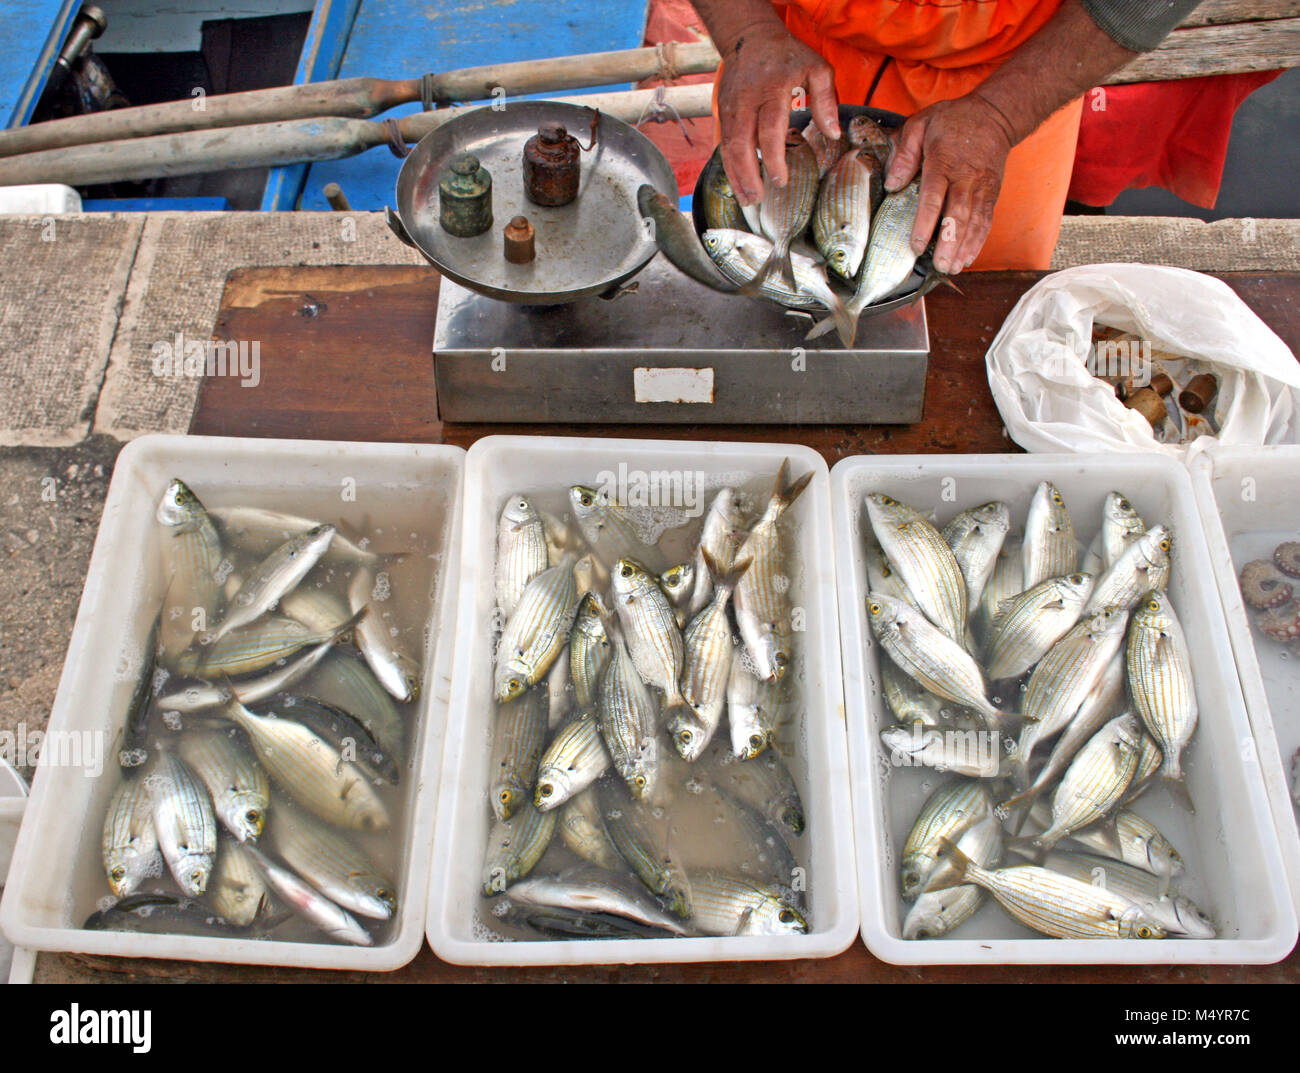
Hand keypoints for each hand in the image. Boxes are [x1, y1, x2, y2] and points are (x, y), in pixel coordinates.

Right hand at [716, 21, 839, 204]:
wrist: (750, 37)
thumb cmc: (787, 56)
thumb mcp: (816, 68)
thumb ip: (825, 100)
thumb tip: (833, 134)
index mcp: (771, 90)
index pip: (769, 129)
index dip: (772, 158)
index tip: (780, 180)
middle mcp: (746, 101)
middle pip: (741, 144)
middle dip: (748, 175)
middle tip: (758, 199)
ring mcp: (730, 108)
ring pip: (728, 147)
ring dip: (736, 176)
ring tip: (747, 199)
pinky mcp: (722, 113)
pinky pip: (723, 143)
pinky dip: (729, 166)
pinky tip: (738, 183)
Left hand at [883, 93, 1016, 274]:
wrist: (995, 114)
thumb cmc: (951, 120)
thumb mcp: (920, 124)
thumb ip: (904, 153)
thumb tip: (892, 184)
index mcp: (944, 162)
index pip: (933, 197)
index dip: (925, 224)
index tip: (916, 246)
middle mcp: (966, 177)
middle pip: (958, 214)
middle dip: (949, 243)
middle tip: (940, 266)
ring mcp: (982, 186)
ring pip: (974, 221)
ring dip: (964, 247)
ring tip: (953, 268)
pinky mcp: (993, 192)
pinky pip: (986, 219)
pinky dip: (979, 240)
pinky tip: (968, 257)